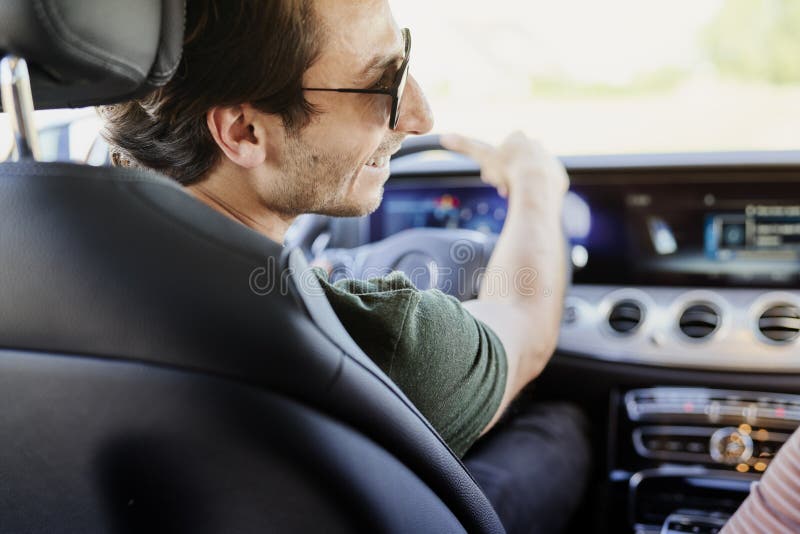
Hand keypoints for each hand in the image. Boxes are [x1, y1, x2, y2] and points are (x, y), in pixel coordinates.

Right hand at [440, 131, 568, 205]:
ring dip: (520, 185)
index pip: (501, 149)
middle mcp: (537, 145)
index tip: (490, 178)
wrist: (535, 186)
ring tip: (515, 197)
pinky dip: (535, 192)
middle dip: (506, 176)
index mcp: (519, 138)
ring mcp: (549, 160)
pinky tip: (529, 199)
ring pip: (529, 174)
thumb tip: (444, 137)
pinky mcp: (558, 176)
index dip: (493, 165)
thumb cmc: (508, 170)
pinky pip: (544, 185)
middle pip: (515, 161)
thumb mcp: (483, 157)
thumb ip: (465, 145)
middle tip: (502, 190)